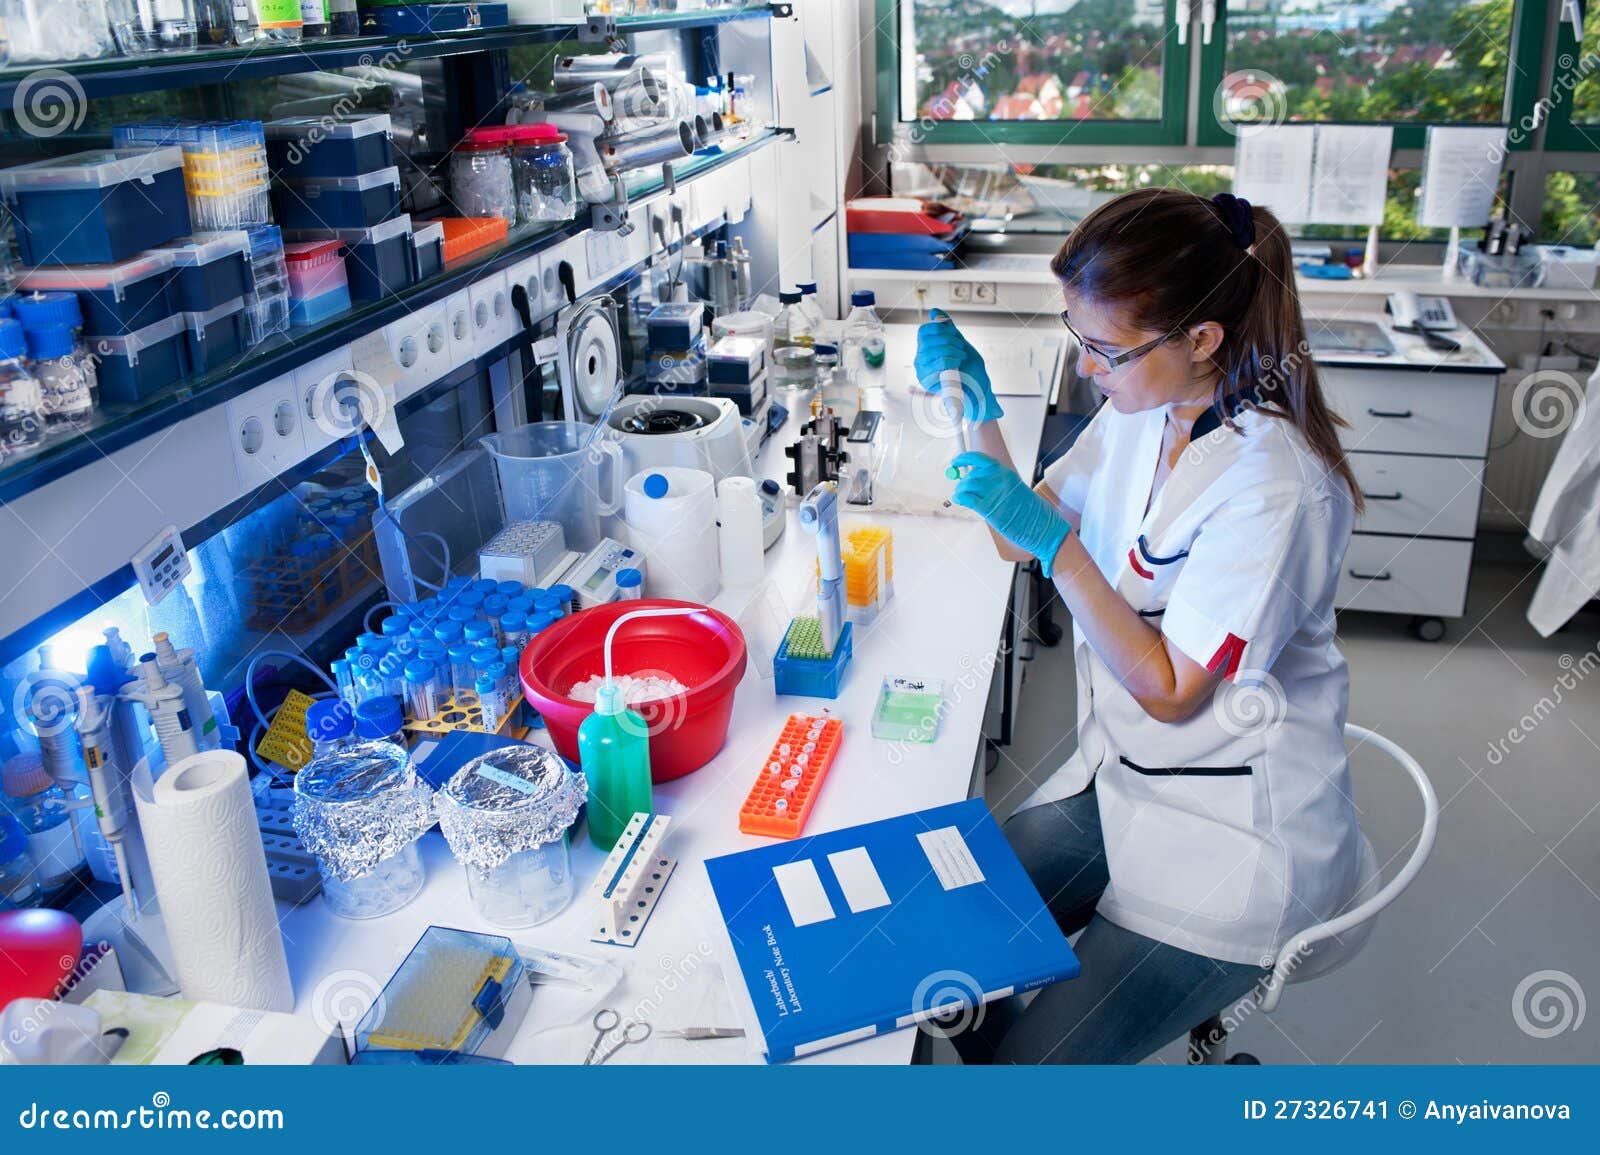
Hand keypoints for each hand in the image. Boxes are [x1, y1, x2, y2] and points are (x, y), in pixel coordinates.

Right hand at [914, 310, 1003, 421]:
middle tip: (961, 349)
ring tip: (960, 358)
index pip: (923, 331)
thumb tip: (935, 311)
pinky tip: (956, 366)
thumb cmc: (969, 370)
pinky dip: (950, 362)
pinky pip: (937, 364)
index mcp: (927, 349)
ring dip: (951, 351)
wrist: (978, 391)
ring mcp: (922, 371)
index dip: (939, 329)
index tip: (955, 335)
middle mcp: (921, 359)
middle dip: (948, 341)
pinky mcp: (927, 382)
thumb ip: (947, 328)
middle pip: (926, 340)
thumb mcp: (960, 343)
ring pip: (930, 351)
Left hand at [950, 452, 1072, 575]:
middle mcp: (1000, 480)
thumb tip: (977, 481)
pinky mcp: (990, 509)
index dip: (965, 458)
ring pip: (967, 486)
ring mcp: (995, 494)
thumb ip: (998, 484)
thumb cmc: (1031, 512)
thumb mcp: (1015, 489)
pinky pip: (967, 499)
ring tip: (961, 496)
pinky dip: (960, 498)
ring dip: (960, 490)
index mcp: (1007, 473)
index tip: (956, 462)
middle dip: (963, 481)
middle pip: (971, 474)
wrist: (1043, 526)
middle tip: (962, 489)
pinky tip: (959, 500)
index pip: (980, 459)